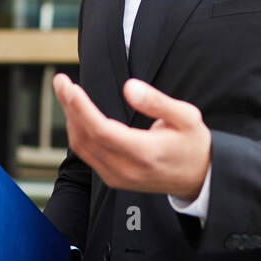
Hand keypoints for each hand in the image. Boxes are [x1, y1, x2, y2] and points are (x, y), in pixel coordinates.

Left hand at [52, 73, 210, 198]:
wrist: (200, 177)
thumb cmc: (193, 145)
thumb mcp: (186, 117)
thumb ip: (157, 101)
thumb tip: (129, 88)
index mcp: (144, 153)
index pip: (101, 130)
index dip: (81, 108)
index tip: (70, 87)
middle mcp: (126, 169)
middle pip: (86, 137)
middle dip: (69, 107)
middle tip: (60, 81)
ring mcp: (118, 177)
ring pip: (82, 147)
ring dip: (71, 118)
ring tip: (66, 93)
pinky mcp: (113, 178)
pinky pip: (87, 155)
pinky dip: (78, 132)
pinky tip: (77, 114)